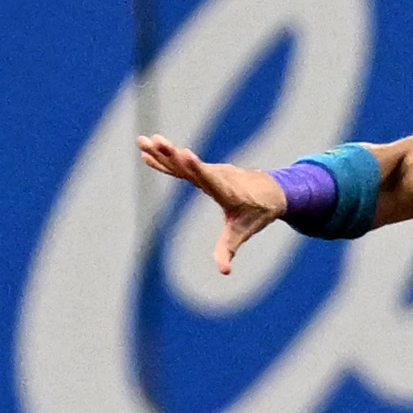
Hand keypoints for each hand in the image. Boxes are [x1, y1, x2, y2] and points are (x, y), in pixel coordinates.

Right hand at [136, 134, 285, 274]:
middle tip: (156, 142)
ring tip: (142, 141)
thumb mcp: (243, 232)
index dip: (197, 167)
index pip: (209, 178)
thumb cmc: (257, 213)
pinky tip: (146, 153)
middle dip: (173, 154)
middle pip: (191, 165)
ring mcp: (209, 170)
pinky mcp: (203, 169)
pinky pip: (181, 163)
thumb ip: (229, 249)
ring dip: (163, 152)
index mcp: (227, 190)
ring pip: (183, 161)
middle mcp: (216, 176)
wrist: (270, 191)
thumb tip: (224, 271)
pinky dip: (164, 158)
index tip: (185, 154)